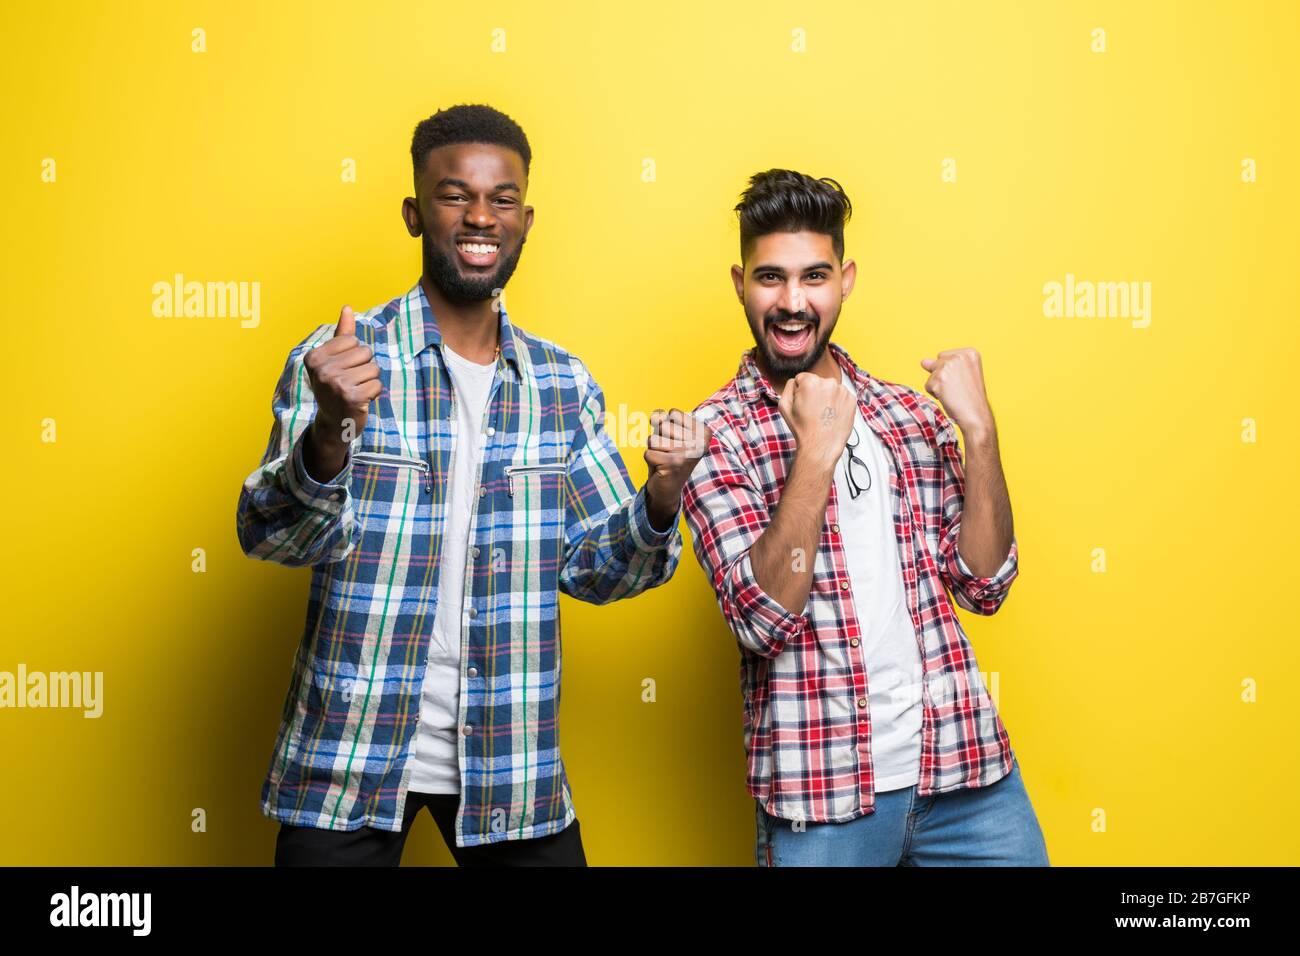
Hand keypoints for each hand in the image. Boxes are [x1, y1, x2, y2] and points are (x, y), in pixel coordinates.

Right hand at [302, 306, 381, 479]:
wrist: (334, 424)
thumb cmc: (336, 387)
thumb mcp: (334, 360)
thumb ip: (342, 334)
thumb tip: (348, 308)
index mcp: (314, 357)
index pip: (352, 340)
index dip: (354, 355)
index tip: (342, 371)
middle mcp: (322, 370)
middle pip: (365, 352)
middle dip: (364, 367)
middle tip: (351, 383)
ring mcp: (336, 384)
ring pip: (374, 368)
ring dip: (370, 381)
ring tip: (356, 391)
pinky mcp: (352, 398)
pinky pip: (378, 384)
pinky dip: (374, 393)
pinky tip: (361, 401)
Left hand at [644, 408, 712, 528]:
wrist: (669, 488)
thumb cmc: (669, 455)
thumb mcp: (668, 431)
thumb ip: (662, 417)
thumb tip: (655, 417)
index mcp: (704, 432)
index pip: (673, 413)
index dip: (668, 426)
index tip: (676, 440)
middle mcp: (700, 443)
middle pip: (663, 425)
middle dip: (660, 438)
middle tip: (669, 452)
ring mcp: (688, 454)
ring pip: (653, 439)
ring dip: (654, 449)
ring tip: (664, 458)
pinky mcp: (673, 464)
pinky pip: (648, 452)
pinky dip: (650, 460)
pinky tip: (661, 467)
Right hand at [777, 372, 856, 468]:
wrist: (822, 445)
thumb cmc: (804, 429)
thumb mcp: (784, 406)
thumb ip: (788, 387)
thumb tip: (794, 381)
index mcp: (811, 382)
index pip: (802, 378)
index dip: (800, 391)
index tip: (803, 403)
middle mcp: (829, 383)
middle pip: (818, 382)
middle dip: (815, 393)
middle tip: (813, 410)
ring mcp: (842, 391)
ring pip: (830, 389)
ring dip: (827, 398)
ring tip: (823, 414)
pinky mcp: (852, 399)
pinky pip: (841, 396)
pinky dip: (837, 403)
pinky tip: (832, 415)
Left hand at [919, 348, 993, 438]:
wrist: (975, 414)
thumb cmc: (971, 397)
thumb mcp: (964, 374)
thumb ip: (945, 364)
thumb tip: (923, 361)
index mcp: (970, 353)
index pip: (945, 356)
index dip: (951, 371)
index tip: (962, 381)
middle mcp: (959, 356)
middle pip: (937, 362)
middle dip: (943, 375)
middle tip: (957, 388)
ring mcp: (948, 366)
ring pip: (931, 373)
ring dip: (938, 385)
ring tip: (954, 393)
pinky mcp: (938, 379)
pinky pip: (928, 385)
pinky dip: (935, 394)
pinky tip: (948, 398)